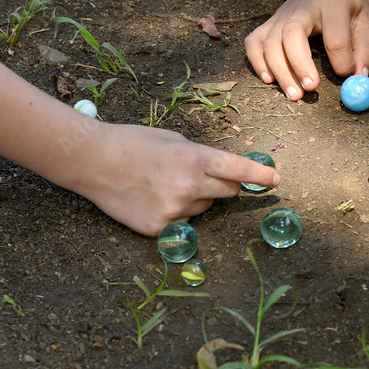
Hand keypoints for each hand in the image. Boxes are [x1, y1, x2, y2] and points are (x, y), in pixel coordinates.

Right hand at [72, 123, 280, 235]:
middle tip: (202, 178)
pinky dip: (175, 214)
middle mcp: (190, 186)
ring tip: (164, 185)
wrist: (92, 160)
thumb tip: (222, 171)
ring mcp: (175, 210)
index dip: (261, 177)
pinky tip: (152, 199)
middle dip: (224, 186)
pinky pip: (183, 223)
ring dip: (196, 200)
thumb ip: (201, 156)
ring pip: (204, 209)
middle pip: (228, 194)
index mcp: (195, 159)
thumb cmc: (133, 142)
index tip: (276, 182)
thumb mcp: (174, 140)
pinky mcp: (160, 228)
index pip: (239, 171)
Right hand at [244, 0, 368, 100]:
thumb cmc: (348, 2)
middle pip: (292, 35)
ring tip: (294, 94)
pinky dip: (257, 61)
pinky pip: (254, 41)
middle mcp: (303, 7)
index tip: (347, 75)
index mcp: (333, 4)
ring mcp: (282, 14)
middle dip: (298, 66)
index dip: (342, 62)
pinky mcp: (269, 22)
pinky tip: (268, 79)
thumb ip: (365, 48)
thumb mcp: (366, 18)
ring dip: (279, 71)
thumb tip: (358, 78)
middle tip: (309, 90)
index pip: (335, 37)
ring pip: (270, 41)